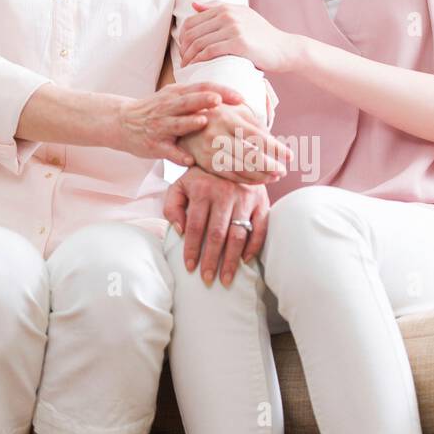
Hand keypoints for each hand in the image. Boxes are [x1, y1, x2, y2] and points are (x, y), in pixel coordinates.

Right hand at [116, 82, 244, 166]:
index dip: (220, 91)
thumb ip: (197, 95)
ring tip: (202, 122)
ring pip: (176, 124)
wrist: (122, 122)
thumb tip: (229, 96)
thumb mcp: (173, 96)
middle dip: (203, 100)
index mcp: (176, 94)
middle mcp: (168, 107)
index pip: (201, 87)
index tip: (240, 97)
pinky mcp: (154, 145)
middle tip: (219, 100)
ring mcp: (160, 126)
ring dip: (189, 123)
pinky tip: (189, 160)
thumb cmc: (156, 110)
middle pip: (188, 101)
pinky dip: (178, 155)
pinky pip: (167, 151)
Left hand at [164, 167, 268, 285]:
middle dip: (211, 260)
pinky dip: (254, 246)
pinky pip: (261, 228)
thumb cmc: (201, 177)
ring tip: (226, 279)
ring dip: (232, 260)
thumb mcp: (179, 185)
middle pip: (217, 235)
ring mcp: (245, 198)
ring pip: (238, 235)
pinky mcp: (261, 201)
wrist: (229, 154)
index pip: (195, 226)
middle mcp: (225, 194)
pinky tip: (245, 260)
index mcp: (202, 190)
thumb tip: (179, 230)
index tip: (189, 267)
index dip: (191, 249)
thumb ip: (172, 206)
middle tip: (207, 280)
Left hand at [179, 0, 299, 73]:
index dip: (183, 38)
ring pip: (199, 43)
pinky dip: (200, 61)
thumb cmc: (262, 36)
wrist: (285, 49)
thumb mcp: (242, 15)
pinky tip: (198, 68)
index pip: (191, 21)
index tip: (184, 50)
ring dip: (189, 58)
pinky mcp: (239, 43)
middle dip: (183, 49)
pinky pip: (210, 52)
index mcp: (225, 8)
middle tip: (183, 61)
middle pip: (192, 32)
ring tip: (188, 68)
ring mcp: (233, 28)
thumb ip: (217, 8)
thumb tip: (194, 4)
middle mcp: (228, 15)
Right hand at [180, 101, 292, 183]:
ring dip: (260, 176)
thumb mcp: (236, 110)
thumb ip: (256, 124)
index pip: (258, 137)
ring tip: (275, 177)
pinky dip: (247, 180)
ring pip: (240, 169)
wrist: (185, 121)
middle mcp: (217, 135)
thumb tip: (276, 144)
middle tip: (283, 171)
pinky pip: (229, 175)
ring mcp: (209, 151)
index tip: (290, 156)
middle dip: (269, 166)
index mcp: (228, 119)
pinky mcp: (205, 163)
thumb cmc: (219, 114)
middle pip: (249, 156)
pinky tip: (260, 180)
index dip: (276, 148)